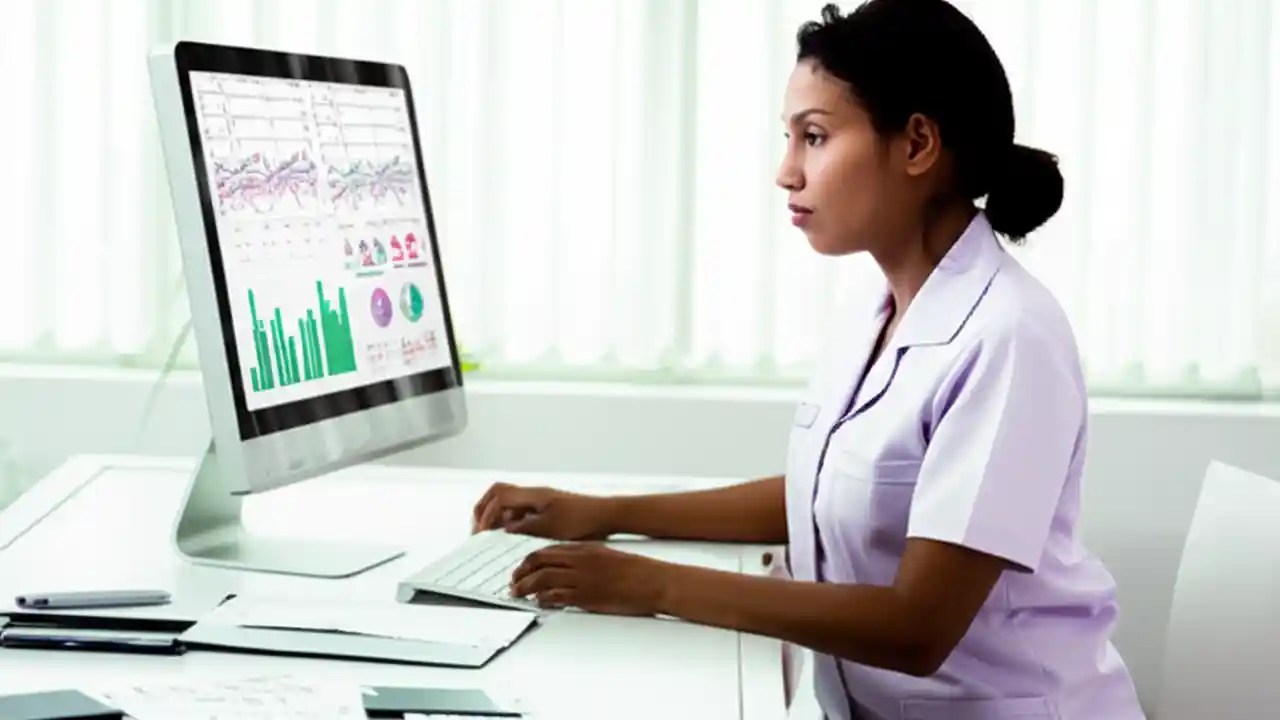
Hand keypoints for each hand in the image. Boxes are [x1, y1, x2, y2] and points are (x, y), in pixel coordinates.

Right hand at [471, 483, 614, 539]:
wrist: (604, 515)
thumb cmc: (582, 520)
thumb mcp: (550, 528)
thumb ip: (525, 527)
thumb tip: (504, 529)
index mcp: (533, 495)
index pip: (499, 498)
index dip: (486, 515)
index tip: (482, 533)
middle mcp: (534, 493)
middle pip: (498, 492)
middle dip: (484, 508)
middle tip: (478, 529)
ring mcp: (539, 498)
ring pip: (508, 500)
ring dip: (496, 513)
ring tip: (491, 533)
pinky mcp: (545, 506)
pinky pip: (519, 508)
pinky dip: (509, 518)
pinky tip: (512, 534)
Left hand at [509, 543, 672, 615]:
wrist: (653, 581)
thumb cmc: (634, 570)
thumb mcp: (605, 554)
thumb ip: (584, 557)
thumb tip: (564, 565)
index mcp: (584, 549)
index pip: (547, 551)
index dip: (529, 560)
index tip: (521, 568)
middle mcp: (580, 561)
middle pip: (539, 563)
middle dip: (521, 573)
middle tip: (513, 582)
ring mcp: (582, 579)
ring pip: (542, 580)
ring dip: (526, 587)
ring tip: (518, 594)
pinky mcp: (587, 597)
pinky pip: (556, 597)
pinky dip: (543, 599)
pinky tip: (539, 602)